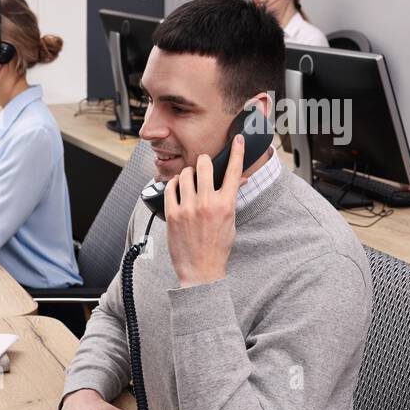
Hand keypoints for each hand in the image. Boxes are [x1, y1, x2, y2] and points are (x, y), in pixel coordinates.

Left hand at [164, 135, 243, 287]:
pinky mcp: (172, 214)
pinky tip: (177, 189)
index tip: (237, 139)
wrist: (201, 271)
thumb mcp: (230, 222)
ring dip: (188, 173)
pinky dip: (174, 184)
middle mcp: (207, 204)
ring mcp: (188, 208)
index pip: (233, 171)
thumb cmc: (218, 247)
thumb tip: (239, 180)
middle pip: (204, 165)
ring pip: (185, 174)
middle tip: (203, 165)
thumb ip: (231, 198)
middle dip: (203, 162)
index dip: (236, 151)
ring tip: (189, 181)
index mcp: (226, 205)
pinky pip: (170, 187)